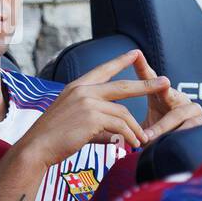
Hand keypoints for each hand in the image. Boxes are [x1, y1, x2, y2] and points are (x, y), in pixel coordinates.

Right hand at [20, 51, 169, 168]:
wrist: (36, 147)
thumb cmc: (52, 138)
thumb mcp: (74, 123)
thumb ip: (97, 125)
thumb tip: (117, 136)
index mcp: (77, 87)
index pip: (103, 70)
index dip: (120, 62)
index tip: (135, 53)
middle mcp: (83, 90)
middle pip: (122, 86)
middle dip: (146, 84)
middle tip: (165, 81)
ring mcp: (87, 102)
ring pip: (123, 113)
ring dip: (135, 128)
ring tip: (141, 140)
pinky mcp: (92, 117)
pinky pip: (120, 125)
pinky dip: (129, 135)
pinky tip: (131, 144)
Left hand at [133, 52, 201, 142]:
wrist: (178, 149)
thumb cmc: (157, 133)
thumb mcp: (140, 125)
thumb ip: (125, 117)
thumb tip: (102, 110)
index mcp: (163, 94)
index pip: (150, 78)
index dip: (143, 67)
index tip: (136, 55)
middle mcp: (180, 97)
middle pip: (168, 94)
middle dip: (158, 94)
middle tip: (155, 95)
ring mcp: (193, 109)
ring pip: (179, 114)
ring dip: (163, 127)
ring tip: (149, 138)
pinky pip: (195, 127)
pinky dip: (181, 134)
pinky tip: (171, 142)